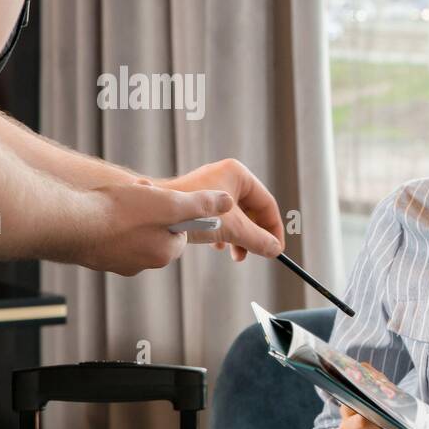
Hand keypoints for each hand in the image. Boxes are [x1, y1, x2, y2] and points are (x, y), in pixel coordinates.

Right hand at [78, 178, 233, 275]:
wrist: (70, 224)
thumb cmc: (120, 215)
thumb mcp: (170, 204)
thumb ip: (201, 203)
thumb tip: (228, 202)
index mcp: (165, 253)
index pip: (180, 229)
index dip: (172, 207)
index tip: (158, 197)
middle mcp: (142, 263)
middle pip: (156, 229)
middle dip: (149, 208)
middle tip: (136, 195)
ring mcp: (116, 262)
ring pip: (131, 231)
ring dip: (127, 212)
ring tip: (115, 201)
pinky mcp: (94, 256)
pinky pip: (107, 234)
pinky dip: (106, 221)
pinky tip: (96, 210)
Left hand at [158, 159, 284, 260]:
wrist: (152, 214)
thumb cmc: (192, 214)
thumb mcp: (233, 230)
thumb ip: (258, 240)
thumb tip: (276, 250)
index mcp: (239, 174)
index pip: (267, 204)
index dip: (274, 229)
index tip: (277, 249)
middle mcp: (226, 177)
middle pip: (252, 211)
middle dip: (254, 235)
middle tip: (256, 254)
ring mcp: (211, 187)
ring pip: (237, 217)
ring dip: (240, 238)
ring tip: (236, 255)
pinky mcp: (199, 199)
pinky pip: (222, 218)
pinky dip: (225, 233)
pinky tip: (218, 246)